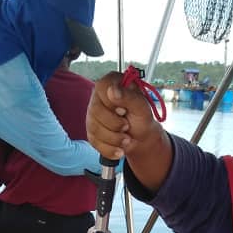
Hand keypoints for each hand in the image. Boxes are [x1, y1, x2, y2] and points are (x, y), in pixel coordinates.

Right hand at [86, 72, 172, 189]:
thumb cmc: (141, 118)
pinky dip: (110, 149)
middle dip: (115, 124)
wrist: (140, 138)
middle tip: (127, 126)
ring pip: (95, 129)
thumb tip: (113, 91)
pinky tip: (120, 148)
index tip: (123, 110)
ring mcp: (92, 116)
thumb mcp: (142, 106)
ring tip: (127, 138)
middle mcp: (97, 98)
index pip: (101, 87)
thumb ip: (130, 97)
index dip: (112, 102)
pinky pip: (95, 143)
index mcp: (110, 84)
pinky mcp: (91, 132)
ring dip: (115, 139)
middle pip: (95, 110)